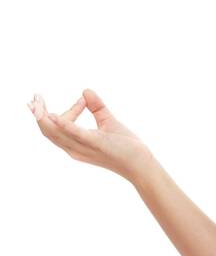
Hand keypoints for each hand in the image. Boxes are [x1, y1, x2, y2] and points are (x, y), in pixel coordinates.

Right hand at [27, 88, 154, 181]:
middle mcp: (75, 149)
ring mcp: (83, 148)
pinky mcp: (95, 144)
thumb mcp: (108, 122)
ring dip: (43, 116)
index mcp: (76, 144)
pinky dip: (63, 124)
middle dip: (38, 114)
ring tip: (36, 102)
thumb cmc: (126, 147)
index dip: (67, 110)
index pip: (59, 127)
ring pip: (54, 133)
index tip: (84, 100)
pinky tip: (54, 115)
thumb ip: (97, 107)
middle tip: (33, 98)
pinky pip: (74, 134)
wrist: (141, 164)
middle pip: (48, 131)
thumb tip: (85, 91)